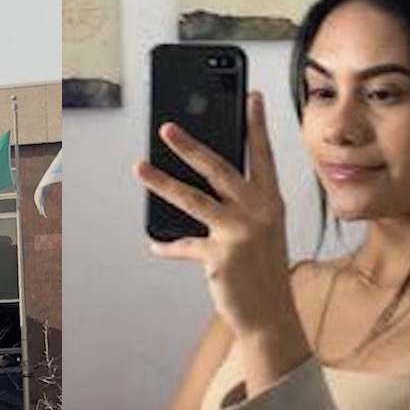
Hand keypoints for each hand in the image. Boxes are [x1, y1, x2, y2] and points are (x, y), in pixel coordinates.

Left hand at [138, 93, 301, 340]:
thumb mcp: (260, 230)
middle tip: (166, 128)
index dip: (256, 125)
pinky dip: (167, 245)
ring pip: (192, 199)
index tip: (251, 95)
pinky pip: (183, 244)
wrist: (270, 314)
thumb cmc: (261, 268)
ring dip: (161, 182)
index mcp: (271, 201)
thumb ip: (239, 205)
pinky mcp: (220, 258)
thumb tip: (198, 183)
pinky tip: (155, 243)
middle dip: (190, 146)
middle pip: (219, 169)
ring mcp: (240, 234)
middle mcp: (259, 212)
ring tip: (138, 168)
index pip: (263, 155)